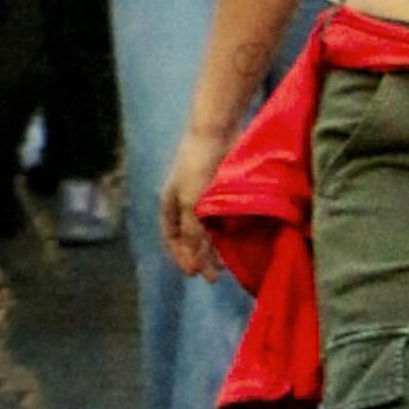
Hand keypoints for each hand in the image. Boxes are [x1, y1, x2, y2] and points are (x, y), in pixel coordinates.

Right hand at [161, 123, 227, 278]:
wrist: (217, 130)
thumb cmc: (197, 165)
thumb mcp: (192, 203)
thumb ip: (194, 233)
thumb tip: (196, 262)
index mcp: (170, 204)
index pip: (171, 238)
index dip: (181, 257)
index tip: (194, 274)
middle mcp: (185, 202)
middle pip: (191, 237)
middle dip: (200, 257)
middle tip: (214, 277)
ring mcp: (204, 196)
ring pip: (208, 229)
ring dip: (216, 247)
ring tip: (226, 266)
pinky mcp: (222, 190)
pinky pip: (223, 218)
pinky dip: (228, 232)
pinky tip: (238, 243)